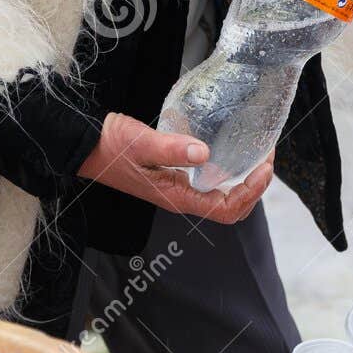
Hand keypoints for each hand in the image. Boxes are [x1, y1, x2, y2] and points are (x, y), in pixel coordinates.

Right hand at [78, 111, 273, 223]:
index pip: (226, 209)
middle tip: (266, 158)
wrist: (85, 146)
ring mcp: (178, 188)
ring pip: (222, 195)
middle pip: (230, 207)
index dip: (251, 193)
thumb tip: (204, 152)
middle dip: (254, 187)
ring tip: (256, 153)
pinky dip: (228, 169)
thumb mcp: (141, 143)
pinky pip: (210, 181)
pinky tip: (230, 148)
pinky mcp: (175, 176)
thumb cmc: (110, 147)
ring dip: (243, 179)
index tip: (264, 168)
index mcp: (177, 197)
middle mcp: (181, 197)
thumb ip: (171, 148)